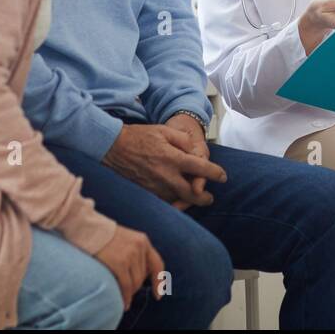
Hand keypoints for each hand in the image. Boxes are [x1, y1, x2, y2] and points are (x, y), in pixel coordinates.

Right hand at [94, 224, 164, 310]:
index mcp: (142, 240)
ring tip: (123, 298)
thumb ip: (134, 253)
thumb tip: (140, 277)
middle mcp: (139, 247)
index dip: (159, 281)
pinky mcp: (119, 262)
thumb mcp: (124, 239)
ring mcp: (130, 254)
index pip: (157, 264)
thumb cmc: (102, 236)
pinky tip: (124, 303)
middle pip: (143, 277)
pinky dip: (126, 297)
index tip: (158, 295)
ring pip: (136, 283)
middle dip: (135, 288)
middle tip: (125, 293)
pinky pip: (127, 286)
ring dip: (130, 293)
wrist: (86, 228)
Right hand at [102, 123, 225, 208]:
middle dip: (204, 198)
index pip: (200, 168)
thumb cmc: (138, 136)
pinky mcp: (144, 192)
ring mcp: (154, 187)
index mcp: (172, 158)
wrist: (111, 147)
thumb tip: (195, 151)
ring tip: (195, 199)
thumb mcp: (163, 130)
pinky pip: (163, 202)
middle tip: (209, 198)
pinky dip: (172, 203)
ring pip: (177, 201)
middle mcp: (165, 175)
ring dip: (188, 202)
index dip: (215, 173)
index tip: (223, 177)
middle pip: (192, 194)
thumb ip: (182, 140)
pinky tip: (176, 201)